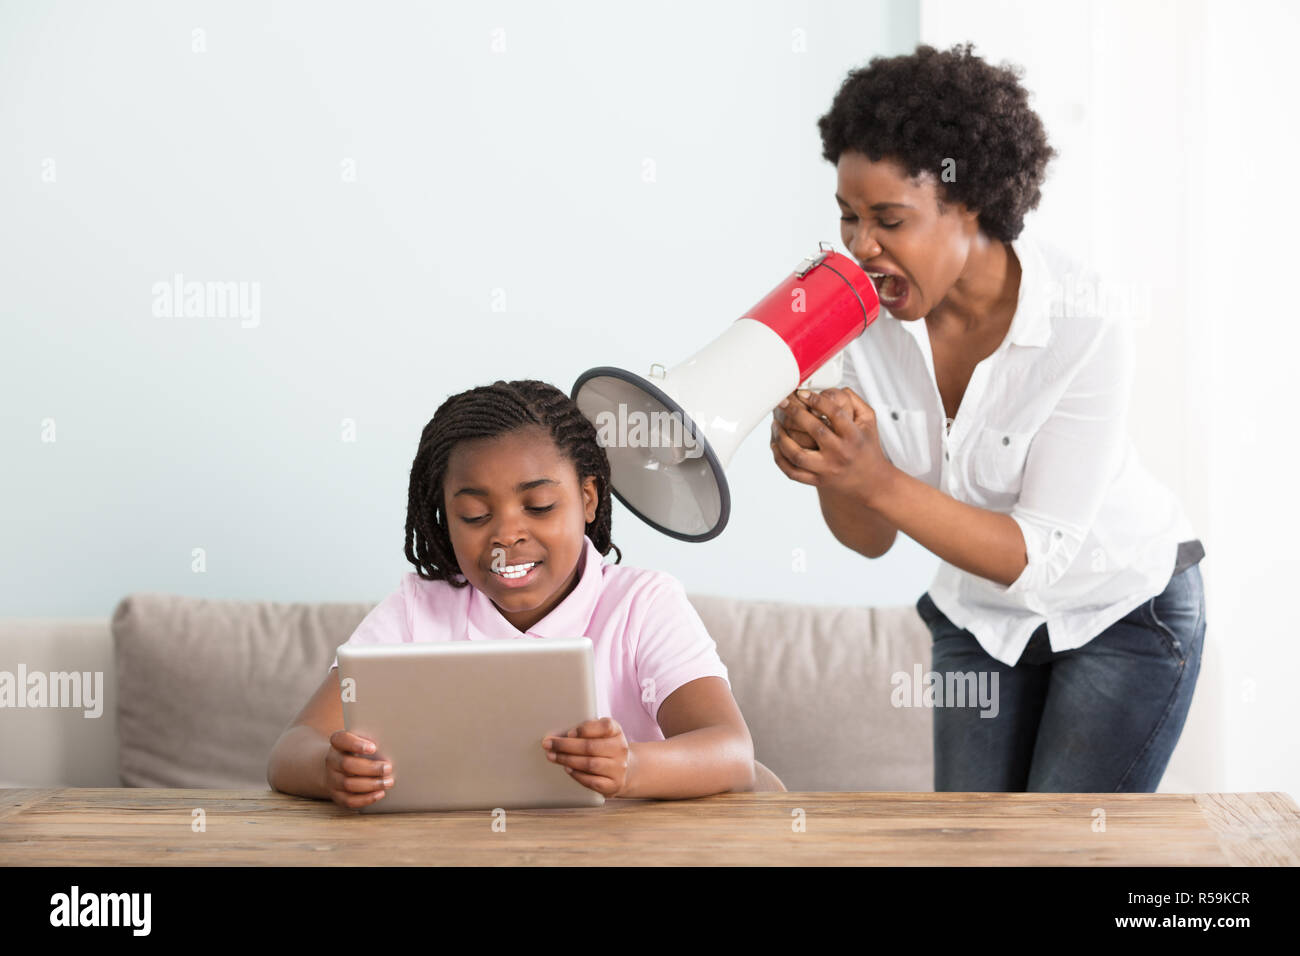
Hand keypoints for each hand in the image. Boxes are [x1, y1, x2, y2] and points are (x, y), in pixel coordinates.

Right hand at [325, 730, 393, 809]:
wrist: (338, 766)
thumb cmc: (357, 751)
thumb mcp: (361, 740)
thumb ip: (372, 739)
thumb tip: (394, 745)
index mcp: (337, 743)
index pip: (342, 740)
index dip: (356, 744)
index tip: (374, 747)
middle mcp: (332, 761)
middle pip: (347, 764)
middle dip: (370, 768)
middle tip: (388, 768)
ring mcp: (332, 779)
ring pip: (348, 784)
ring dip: (371, 784)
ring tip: (388, 782)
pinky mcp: (336, 795)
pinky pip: (349, 800)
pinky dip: (366, 798)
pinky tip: (380, 793)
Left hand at [542, 717, 632, 796]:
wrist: (621, 770)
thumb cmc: (602, 747)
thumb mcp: (599, 734)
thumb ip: (583, 731)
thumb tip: (556, 735)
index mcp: (616, 731)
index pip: (605, 726)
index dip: (586, 729)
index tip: (569, 733)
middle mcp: (620, 749)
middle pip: (591, 746)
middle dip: (566, 745)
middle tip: (548, 744)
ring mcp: (618, 768)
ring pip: (590, 764)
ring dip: (567, 760)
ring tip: (552, 756)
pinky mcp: (613, 784)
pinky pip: (592, 781)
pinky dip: (577, 775)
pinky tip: (567, 769)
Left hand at [770, 386, 893, 502]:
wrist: (870, 481)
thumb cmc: (866, 447)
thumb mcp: (868, 421)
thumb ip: (854, 401)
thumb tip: (832, 389)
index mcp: (853, 436)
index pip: (835, 413)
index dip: (816, 400)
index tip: (802, 393)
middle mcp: (840, 453)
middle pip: (814, 430)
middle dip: (794, 412)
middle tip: (782, 402)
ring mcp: (827, 468)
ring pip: (797, 454)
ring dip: (782, 437)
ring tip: (776, 424)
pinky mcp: (817, 480)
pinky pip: (792, 472)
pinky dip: (779, 459)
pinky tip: (776, 445)